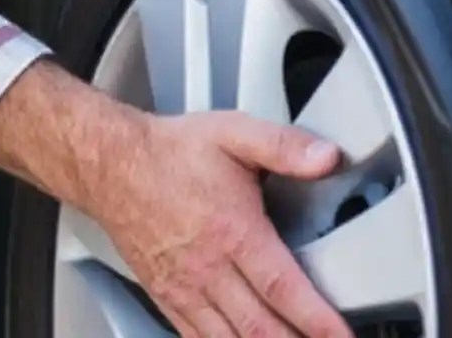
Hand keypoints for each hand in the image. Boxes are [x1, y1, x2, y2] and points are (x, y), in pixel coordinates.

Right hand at [89, 111, 351, 337]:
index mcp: (233, 231)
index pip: (283, 287)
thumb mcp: (233, 132)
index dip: (317, 319)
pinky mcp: (167, 296)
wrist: (109, 165)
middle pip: (260, 329)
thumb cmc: (169, 152)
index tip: (342, 336)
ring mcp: (185, 288)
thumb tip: (328, 157)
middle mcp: (209, 268)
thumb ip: (283, 145)